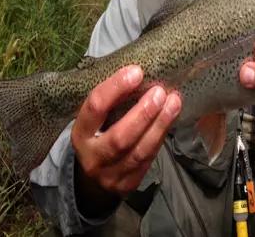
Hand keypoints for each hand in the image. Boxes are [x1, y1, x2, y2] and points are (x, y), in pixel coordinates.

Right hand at [71, 65, 181, 197]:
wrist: (96, 171)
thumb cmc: (100, 131)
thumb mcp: (97, 116)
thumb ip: (112, 98)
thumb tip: (139, 70)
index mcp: (80, 133)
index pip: (95, 108)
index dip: (115, 88)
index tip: (136, 71)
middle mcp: (92, 157)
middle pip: (119, 137)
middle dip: (143, 113)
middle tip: (160, 92)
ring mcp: (110, 175)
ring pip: (139, 152)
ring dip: (159, 125)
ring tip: (174, 103)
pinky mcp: (128, 184)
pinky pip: (148, 160)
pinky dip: (161, 137)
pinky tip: (170, 119)